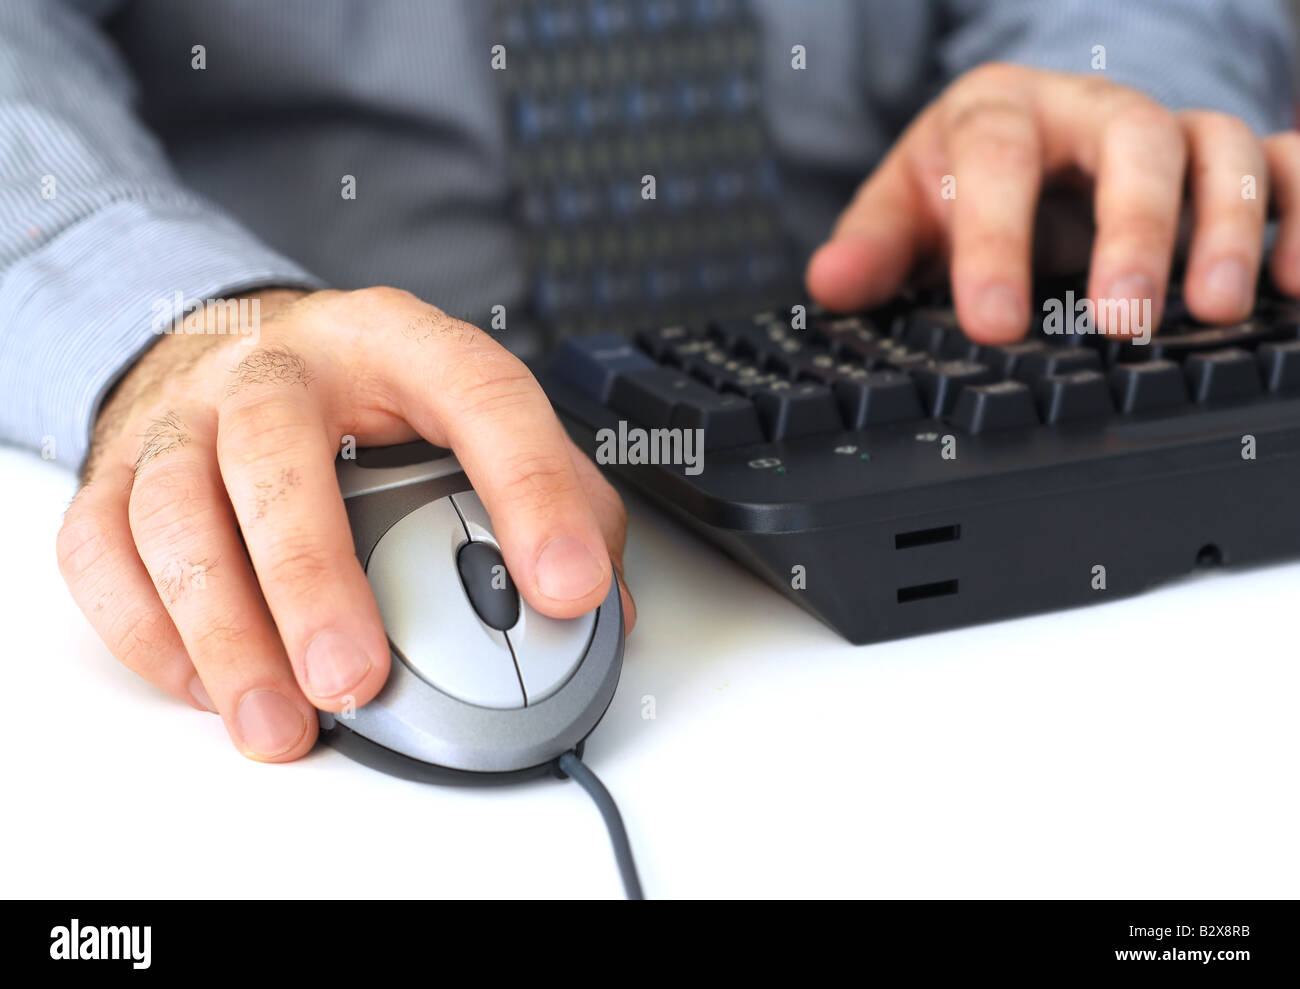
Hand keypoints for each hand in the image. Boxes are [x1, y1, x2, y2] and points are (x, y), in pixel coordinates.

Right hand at [57, 287, 634, 761]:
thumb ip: (556, 495)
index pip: (477, 394)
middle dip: (315, 578)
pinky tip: (212, 684)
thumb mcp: (468, 414)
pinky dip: (151, 632)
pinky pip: (103, 549)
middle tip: (357, 680)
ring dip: (223, 630)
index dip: (530, 490)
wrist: (244, 345)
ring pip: (175, 511)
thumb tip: (599, 605)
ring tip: (283, 720)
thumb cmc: (369, 394)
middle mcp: (280, 366)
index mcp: (396, 341)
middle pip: (277, 452)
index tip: (565, 588)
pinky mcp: (118, 469)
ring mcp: (187, 413)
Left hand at [806, 63, 1299, 339]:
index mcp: (998, 112)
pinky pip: (1284, 165)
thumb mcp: (904, 208)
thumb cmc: (959, 180)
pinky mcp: (1217, 161)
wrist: (1017, 144)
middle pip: (1131, 139)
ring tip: (1215, 311)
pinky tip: (1296, 281)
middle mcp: (1090, 109)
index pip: (999, 162)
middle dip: (1133, 229)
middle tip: (1124, 321)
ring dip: (1225, 227)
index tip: (992, 324)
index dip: (996, 241)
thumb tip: (831, 285)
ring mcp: (1163, 129)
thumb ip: (874, 246)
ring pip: (1217, 147)